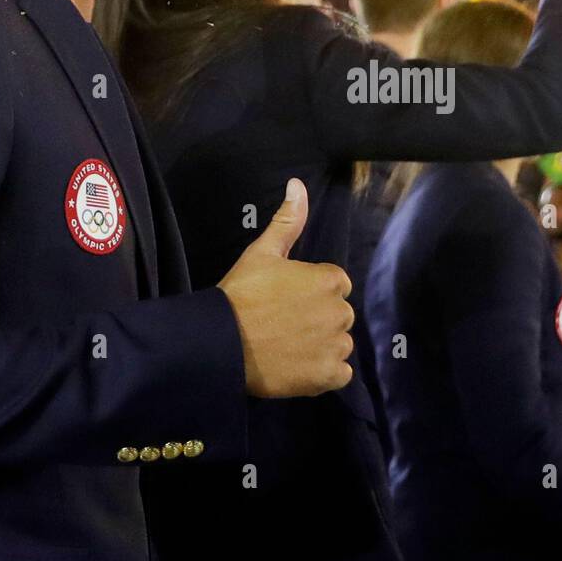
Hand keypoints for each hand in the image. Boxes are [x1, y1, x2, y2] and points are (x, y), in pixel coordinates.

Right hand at [218, 179, 353, 398]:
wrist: (220, 343)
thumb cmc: (241, 294)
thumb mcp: (263, 251)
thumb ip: (287, 220)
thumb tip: (297, 184)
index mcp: (330, 280)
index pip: (335, 285)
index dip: (312, 293)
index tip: (287, 301)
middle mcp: (340, 312)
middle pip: (339, 315)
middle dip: (319, 319)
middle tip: (285, 325)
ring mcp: (335, 346)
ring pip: (341, 344)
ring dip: (323, 347)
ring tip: (289, 347)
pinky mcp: (328, 376)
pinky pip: (341, 375)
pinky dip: (325, 374)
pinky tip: (299, 367)